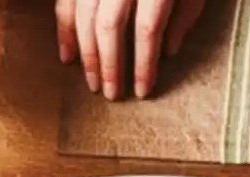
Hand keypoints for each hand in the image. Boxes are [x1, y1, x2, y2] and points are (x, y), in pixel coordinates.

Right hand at [55, 0, 204, 99]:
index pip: (147, 29)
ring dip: (87, 54)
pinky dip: (65, 30)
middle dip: (110, 64)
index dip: (144, 63)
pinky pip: (67, 2)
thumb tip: (168, 52)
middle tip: (111, 95)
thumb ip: (185, 14)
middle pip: (110, 25)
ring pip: (85, 15)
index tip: (143, 90)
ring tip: (93, 83)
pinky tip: (67, 57)